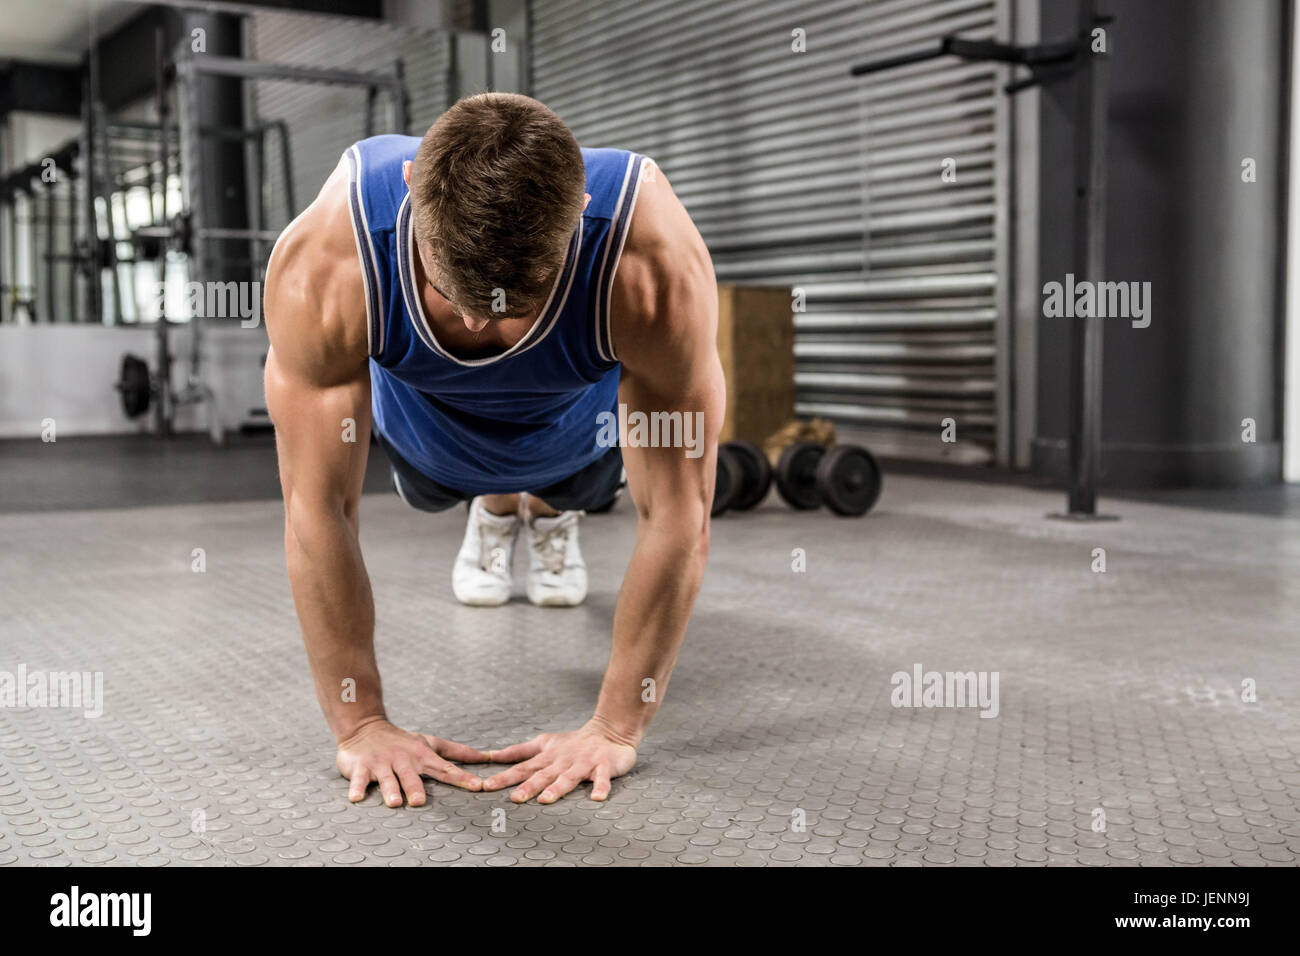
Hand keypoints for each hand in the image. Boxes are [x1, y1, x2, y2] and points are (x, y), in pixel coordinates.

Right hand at [336, 718, 488, 806]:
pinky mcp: (360, 768)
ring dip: (390, 790)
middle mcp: (403, 760)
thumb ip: (458, 752)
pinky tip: (357, 798)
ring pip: (386, 780)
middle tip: (420, 801)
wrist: (365, 727)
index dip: (462, 778)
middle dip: (415, 788)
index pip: (445, 769)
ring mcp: (381, 764)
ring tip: (394, 803)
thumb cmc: (402, 741)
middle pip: (411, 777)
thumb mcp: (430, 743)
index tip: (477, 786)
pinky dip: (357, 789)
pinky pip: (358, 780)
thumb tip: (487, 756)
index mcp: (422, 756)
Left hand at [481, 720, 637, 803]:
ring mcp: (583, 764)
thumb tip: (491, 755)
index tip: (487, 786)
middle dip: (529, 786)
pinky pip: (602, 778)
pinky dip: (600, 787)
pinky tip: (597, 797)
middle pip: (543, 775)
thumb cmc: (574, 742)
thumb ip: (519, 751)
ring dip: (558, 788)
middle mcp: (562, 761)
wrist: (609, 730)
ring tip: (546, 799)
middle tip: (514, 799)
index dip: (505, 777)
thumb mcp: (543, 743)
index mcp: (547, 758)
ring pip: (569, 777)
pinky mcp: (604, 766)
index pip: (523, 768)